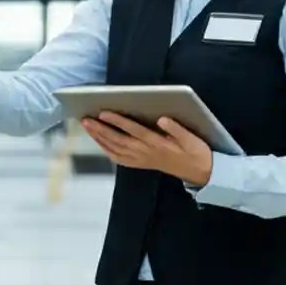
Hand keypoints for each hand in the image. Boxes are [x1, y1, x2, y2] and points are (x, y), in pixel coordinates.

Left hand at [81, 111, 212, 184]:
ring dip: (100, 138)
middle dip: (101, 129)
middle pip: (118, 140)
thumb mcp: (191, 138)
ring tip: (87, 126)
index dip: (118, 121)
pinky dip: (106, 150)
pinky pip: (119, 158)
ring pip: (115, 149)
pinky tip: (99, 142)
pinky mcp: (140, 164)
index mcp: (158, 144)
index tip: (104, 112)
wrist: (199, 172)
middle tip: (85, 119)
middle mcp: (146, 152)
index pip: (134, 130)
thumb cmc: (195, 151)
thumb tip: (162, 119)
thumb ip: (176, 129)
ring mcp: (141, 159)